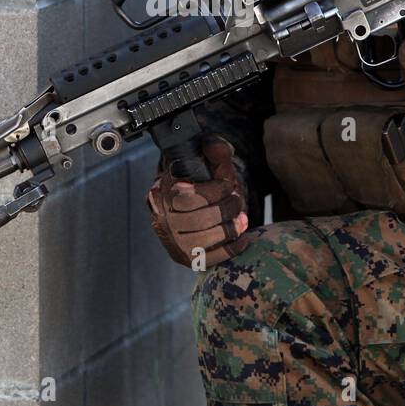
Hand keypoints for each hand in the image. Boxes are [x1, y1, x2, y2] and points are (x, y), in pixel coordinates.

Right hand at [145, 137, 251, 267]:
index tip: (227, 186)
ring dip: (229, 229)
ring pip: (202, 241)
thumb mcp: (208, 162)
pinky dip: (230, 249)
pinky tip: (242, 238)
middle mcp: (162, 218)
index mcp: (163, 192)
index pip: (189, 197)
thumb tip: (216, 146)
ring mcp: (172, 240)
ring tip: (240, 219)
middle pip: (198, 221)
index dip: (215, 191)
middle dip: (225, 210)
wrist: (192, 204)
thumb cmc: (202, 182)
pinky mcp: (185, 258)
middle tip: (236, 201)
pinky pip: (208, 259)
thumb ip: (215, 151)